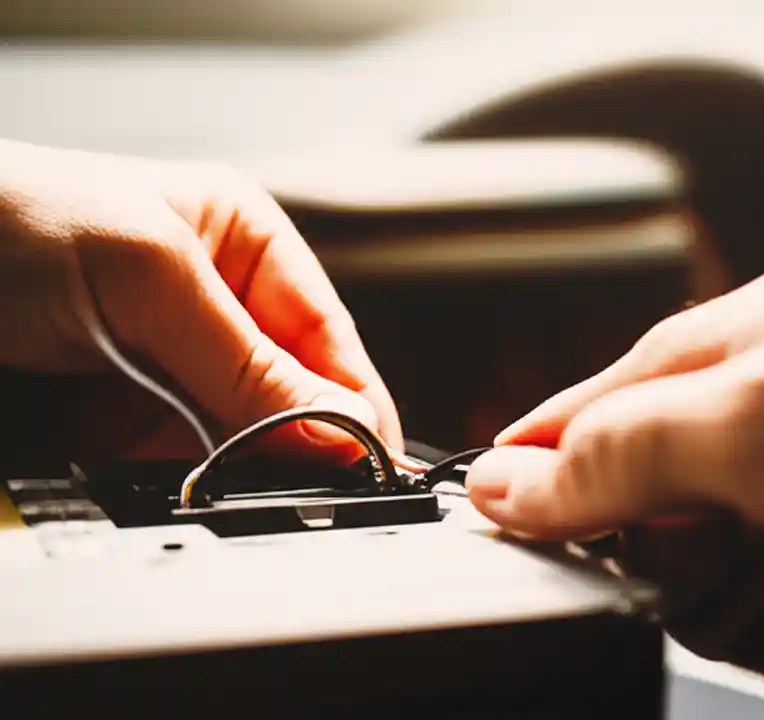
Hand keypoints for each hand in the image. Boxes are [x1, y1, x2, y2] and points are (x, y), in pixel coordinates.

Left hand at [0, 139, 400, 460]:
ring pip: (235, 433)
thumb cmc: (9, 216)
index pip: (327, 335)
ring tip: (210, 473)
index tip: (366, 462)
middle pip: (288, 392)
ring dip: (226, 462)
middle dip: (287, 438)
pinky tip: (157, 471)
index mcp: (246, 241)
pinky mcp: (124, 406)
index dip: (350, 400)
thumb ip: (249, 364)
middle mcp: (218, 300)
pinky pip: (174, 456)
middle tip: (296, 484)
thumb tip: (340, 425)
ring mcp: (171, 356)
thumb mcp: (152, 281)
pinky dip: (171, 474)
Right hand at [467, 248, 763, 702]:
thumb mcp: (761, 408)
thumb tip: (514, 475)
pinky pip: (750, 632)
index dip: (545, 459)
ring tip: (739, 575)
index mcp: (749, 348)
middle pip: (640, 496)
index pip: (607, 401)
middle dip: (617, 535)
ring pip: (689, 575)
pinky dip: (740, 637)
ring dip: (684, 592)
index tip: (492, 518)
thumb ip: (627, 447)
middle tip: (625, 556)